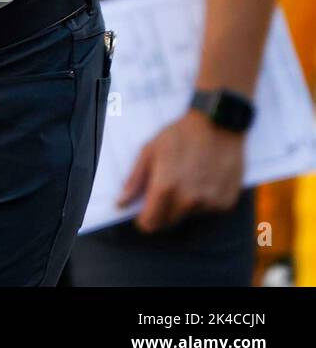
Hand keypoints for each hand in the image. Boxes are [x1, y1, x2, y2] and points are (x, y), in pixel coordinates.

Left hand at [118, 108, 245, 230]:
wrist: (218, 125)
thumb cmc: (180, 135)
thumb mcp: (150, 150)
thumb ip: (134, 179)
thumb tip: (121, 202)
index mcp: (166, 187)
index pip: (150, 222)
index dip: (144, 219)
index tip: (142, 213)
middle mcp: (188, 200)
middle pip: (168, 222)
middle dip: (162, 210)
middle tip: (165, 188)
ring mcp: (209, 204)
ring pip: (188, 216)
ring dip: (184, 204)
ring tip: (187, 178)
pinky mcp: (226, 203)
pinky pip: (208, 210)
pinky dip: (203, 201)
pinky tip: (204, 179)